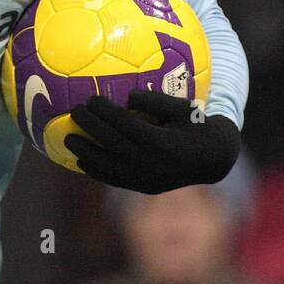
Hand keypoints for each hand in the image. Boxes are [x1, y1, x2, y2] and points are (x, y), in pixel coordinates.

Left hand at [64, 89, 240, 193]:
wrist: (214, 159)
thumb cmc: (198, 126)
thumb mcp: (182, 108)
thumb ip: (156, 101)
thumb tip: (128, 95)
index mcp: (160, 141)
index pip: (123, 124)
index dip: (104, 111)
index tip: (90, 99)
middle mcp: (151, 163)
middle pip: (111, 143)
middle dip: (90, 126)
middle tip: (74, 112)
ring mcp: (147, 178)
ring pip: (108, 166)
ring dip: (86, 152)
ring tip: (68, 139)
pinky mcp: (145, 187)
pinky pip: (115, 180)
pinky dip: (97, 171)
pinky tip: (83, 162)